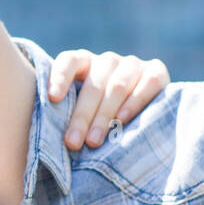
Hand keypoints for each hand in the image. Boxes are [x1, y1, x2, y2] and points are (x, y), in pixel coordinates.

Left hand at [49, 50, 169, 149]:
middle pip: (92, 85)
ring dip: (104, 115)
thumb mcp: (81, 113)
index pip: (69, 61)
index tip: (52, 98)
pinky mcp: (156, 72)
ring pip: (117, 86)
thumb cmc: (98, 119)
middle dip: (81, 116)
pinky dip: (134, 102)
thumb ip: (66, 115)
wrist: (142, 114)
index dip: (60, 77)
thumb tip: (46, 140)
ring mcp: (132, 65)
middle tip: (72, 143)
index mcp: (84, 63)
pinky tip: (123, 120)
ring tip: (93, 141)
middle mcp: (107, 61)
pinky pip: (148, 83)